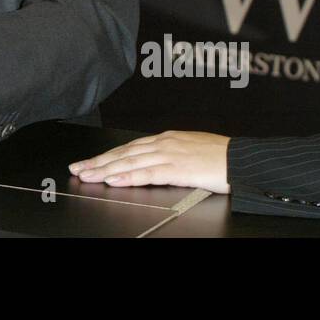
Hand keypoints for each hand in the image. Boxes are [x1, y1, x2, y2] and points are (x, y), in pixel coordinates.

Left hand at [68, 131, 230, 192]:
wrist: (241, 159)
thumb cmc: (219, 156)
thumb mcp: (189, 150)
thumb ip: (168, 155)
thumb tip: (151, 163)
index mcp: (165, 138)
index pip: (128, 147)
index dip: (107, 155)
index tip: (89, 161)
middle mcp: (163, 143)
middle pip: (123, 153)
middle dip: (98, 162)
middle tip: (77, 169)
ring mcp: (169, 155)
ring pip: (130, 162)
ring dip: (105, 170)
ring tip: (87, 176)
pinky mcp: (177, 169)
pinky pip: (147, 173)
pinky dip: (128, 176)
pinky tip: (114, 181)